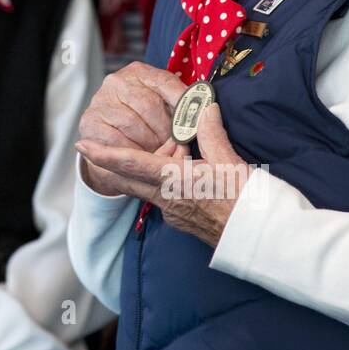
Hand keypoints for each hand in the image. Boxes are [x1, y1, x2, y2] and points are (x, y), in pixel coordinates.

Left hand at [76, 101, 250, 247]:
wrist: (267, 243)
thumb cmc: (250, 203)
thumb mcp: (232, 162)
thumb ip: (212, 133)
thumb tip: (203, 106)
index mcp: (174, 182)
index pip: (129, 165)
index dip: (103, 155)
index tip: (81, 146)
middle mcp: (168, 200)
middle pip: (129, 179)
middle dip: (114, 162)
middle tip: (99, 146)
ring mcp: (175, 214)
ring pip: (145, 187)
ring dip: (141, 169)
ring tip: (156, 151)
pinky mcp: (184, 220)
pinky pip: (161, 197)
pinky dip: (158, 181)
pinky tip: (176, 171)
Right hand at [77, 61, 187, 195]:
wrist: (115, 142)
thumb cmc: (147, 124)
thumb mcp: (167, 108)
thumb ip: (184, 105)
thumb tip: (209, 107)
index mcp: (139, 72)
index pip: (167, 83)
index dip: (184, 102)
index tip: (199, 119)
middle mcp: (116, 81)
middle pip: (150, 106)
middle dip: (166, 130)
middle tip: (176, 146)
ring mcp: (100, 100)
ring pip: (132, 125)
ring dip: (149, 144)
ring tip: (159, 153)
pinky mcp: (89, 121)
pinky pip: (115, 140)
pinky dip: (130, 152)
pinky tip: (139, 156)